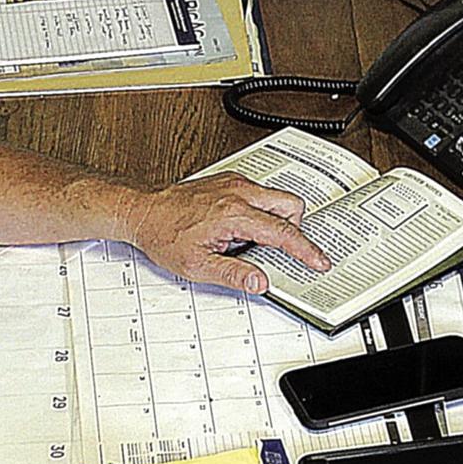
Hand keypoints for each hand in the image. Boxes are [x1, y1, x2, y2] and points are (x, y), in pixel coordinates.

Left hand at [121, 173, 330, 292]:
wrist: (143, 211)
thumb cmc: (164, 234)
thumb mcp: (196, 265)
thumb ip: (233, 274)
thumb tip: (260, 282)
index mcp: (233, 214)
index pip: (283, 232)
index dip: (306, 250)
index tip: (319, 261)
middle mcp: (237, 193)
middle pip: (291, 205)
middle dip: (295, 229)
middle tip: (282, 251)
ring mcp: (233, 184)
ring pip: (276, 197)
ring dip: (276, 219)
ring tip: (254, 242)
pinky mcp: (228, 181)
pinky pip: (259, 194)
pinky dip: (260, 211)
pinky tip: (242, 229)